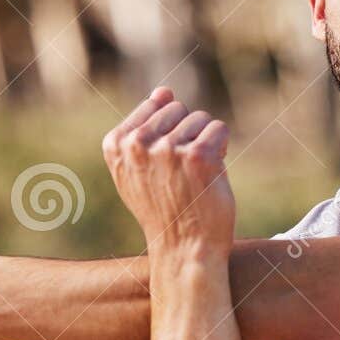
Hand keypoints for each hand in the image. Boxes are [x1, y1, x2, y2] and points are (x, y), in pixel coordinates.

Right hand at [101, 88, 235, 255]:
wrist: (184, 249)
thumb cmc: (166, 209)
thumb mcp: (140, 169)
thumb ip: (144, 128)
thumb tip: (163, 90)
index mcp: (117, 144)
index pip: (154, 105)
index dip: (169, 131)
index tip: (166, 163)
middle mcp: (137, 144)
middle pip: (178, 108)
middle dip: (189, 133)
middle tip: (185, 171)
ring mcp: (166, 149)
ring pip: (200, 118)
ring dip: (206, 142)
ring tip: (197, 174)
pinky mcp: (197, 155)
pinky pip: (219, 129)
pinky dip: (222, 148)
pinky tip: (212, 173)